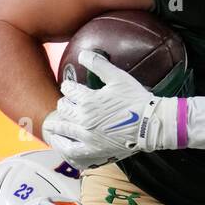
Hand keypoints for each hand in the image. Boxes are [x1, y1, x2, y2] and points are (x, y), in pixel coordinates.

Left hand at [44, 51, 177, 166]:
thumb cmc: (136, 99)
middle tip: (66, 103)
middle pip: (63, 108)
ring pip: (63, 128)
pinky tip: (58, 141)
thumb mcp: (118, 77)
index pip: (69, 89)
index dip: (69, 86)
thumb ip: (98, 64)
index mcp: (89, 99)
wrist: (151, 124)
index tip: (70, 87)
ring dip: (56, 124)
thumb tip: (82, 53)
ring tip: (53, 123)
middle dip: (64, 103)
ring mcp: (87, 136)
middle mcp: (84, 118)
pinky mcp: (93, 150)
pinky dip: (62, 145)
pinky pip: (70, 150)